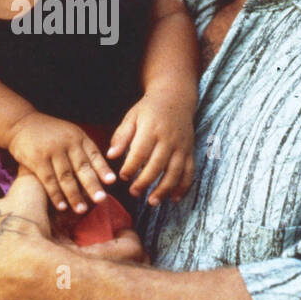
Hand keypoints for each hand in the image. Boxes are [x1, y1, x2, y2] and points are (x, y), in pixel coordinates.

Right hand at [6, 111, 116, 215]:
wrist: (21, 123)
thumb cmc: (49, 133)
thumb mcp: (69, 134)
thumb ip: (83, 150)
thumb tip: (101, 172)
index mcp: (79, 137)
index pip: (94, 155)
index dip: (103, 169)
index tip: (112, 181)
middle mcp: (67, 143)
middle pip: (82, 167)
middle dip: (92, 185)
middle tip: (101, 200)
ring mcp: (52, 151)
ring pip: (66, 177)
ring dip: (74, 195)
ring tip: (81, 210)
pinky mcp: (37, 159)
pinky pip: (49, 180)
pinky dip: (56, 195)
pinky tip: (62, 206)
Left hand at [107, 89, 195, 205]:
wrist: (176, 97)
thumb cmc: (149, 109)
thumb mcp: (132, 117)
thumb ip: (121, 136)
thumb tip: (110, 156)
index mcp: (151, 129)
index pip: (140, 152)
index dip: (131, 167)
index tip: (122, 177)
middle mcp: (168, 139)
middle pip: (157, 165)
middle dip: (145, 182)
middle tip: (133, 193)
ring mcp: (181, 146)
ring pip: (175, 172)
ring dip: (164, 189)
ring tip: (152, 202)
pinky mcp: (190, 151)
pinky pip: (189, 172)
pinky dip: (183, 187)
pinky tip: (173, 198)